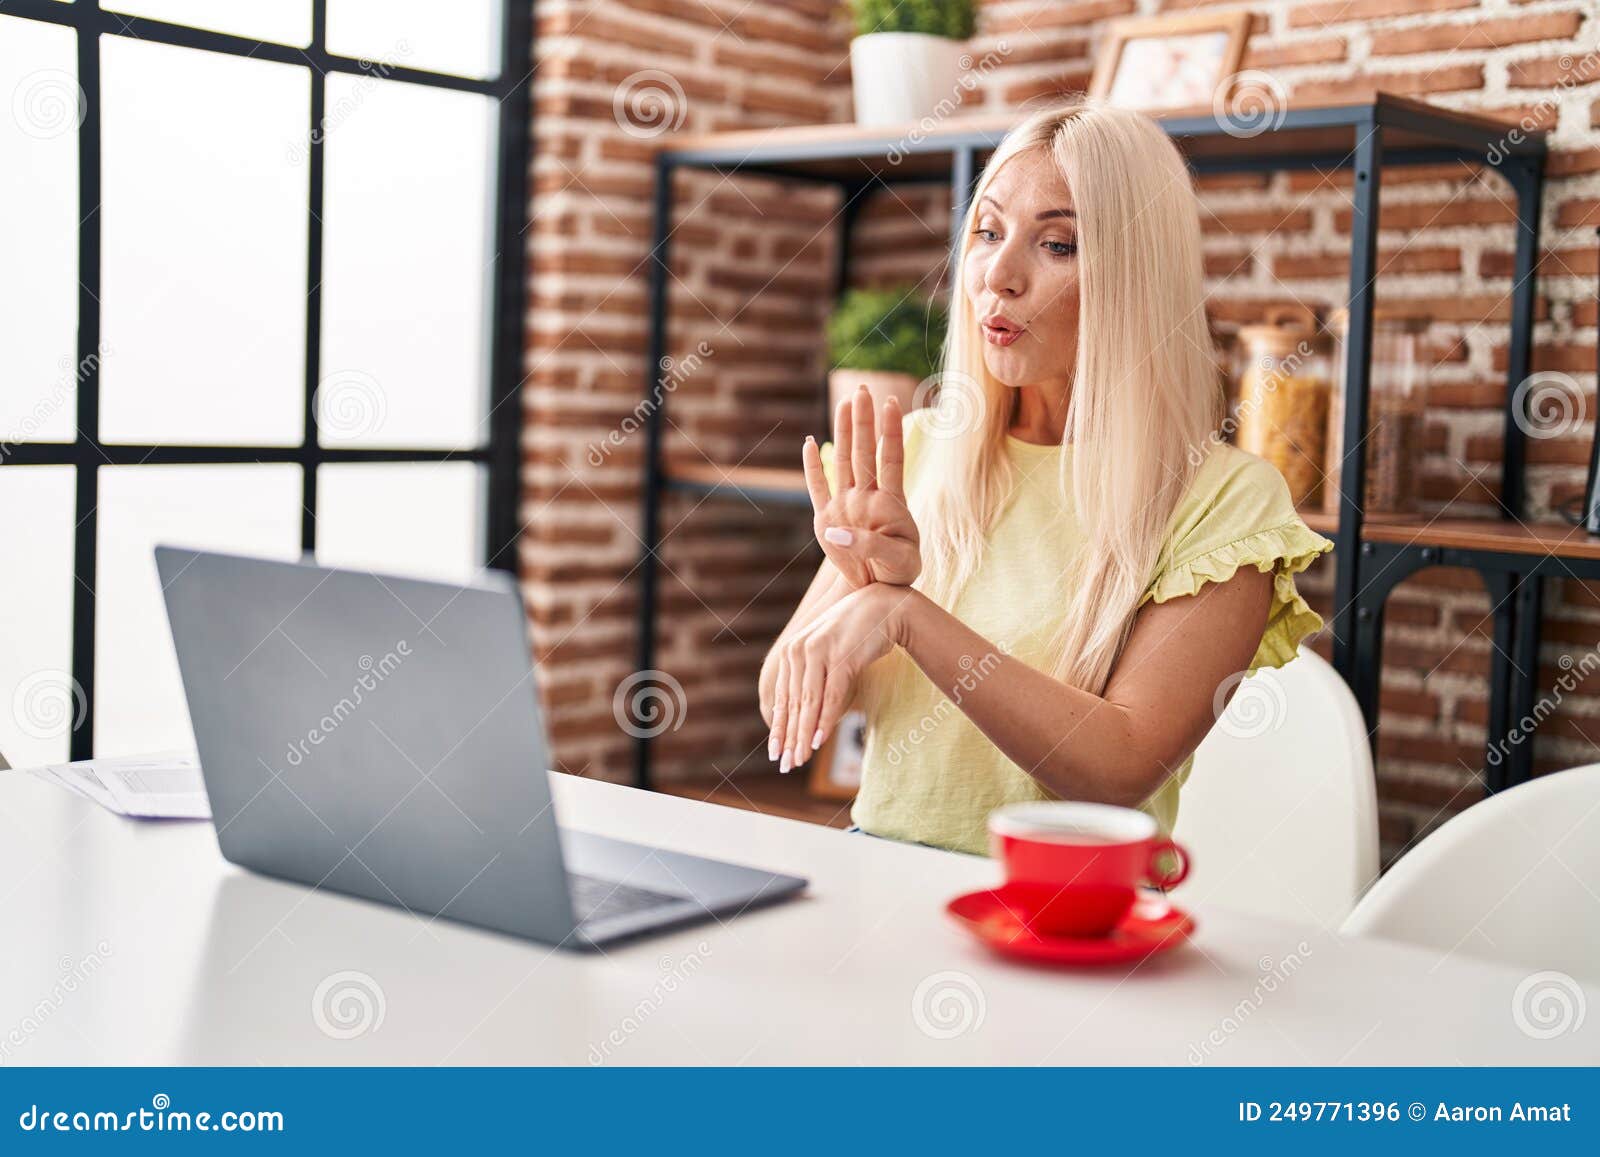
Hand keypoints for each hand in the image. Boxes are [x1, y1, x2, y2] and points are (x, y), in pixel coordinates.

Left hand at [766, 583, 914, 772]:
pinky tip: (819, 741)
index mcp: (791, 651)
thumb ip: (811, 676)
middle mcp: (799, 650)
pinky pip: (831, 696)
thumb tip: (804, 714)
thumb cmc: (856, 634)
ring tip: (799, 759)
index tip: (775, 752)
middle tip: (785, 765)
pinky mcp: (841, 657)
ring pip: (808, 703)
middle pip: (792, 704)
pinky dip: (824, 721)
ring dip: (804, 735)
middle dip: (789, 738)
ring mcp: (819, 653)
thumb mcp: (827, 653)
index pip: (782, 698)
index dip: (779, 728)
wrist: (885, 608)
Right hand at [803, 386, 919, 587]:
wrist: (878, 590)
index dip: (891, 431)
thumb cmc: (896, 574)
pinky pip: (817, 487)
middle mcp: (866, 498)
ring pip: (844, 461)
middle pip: (864, 452)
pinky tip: (810, 443)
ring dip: (844, 432)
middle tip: (862, 387)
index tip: (891, 402)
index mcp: (889, 503)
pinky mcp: (827, 519)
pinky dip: (812, 466)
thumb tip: (836, 529)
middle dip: (863, 419)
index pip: (891, 459)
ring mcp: (846, 506)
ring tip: (845, 402)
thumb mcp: (898, 562)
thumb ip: (871, 545)